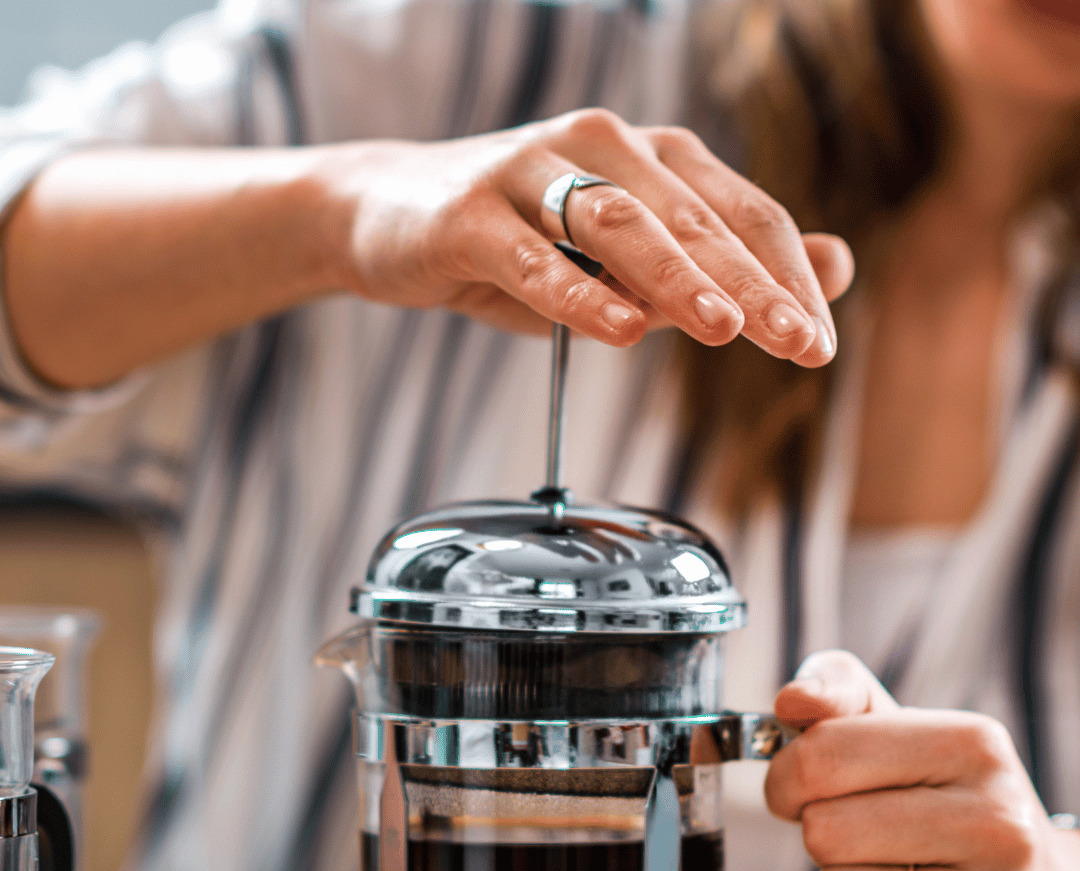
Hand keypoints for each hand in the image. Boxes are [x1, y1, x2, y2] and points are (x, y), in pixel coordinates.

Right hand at [328, 108, 853, 363]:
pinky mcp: (472, 212)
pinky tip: (620, 329)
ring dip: (676, 278)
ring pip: (620, 224)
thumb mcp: (629, 260)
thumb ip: (721, 265)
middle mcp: (603, 146)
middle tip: (798, 346)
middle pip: (693, 219)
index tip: (820, 344)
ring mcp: (533, 171)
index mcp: (653, 156)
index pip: (743, 213)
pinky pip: (533, 257)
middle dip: (752, 286)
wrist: (394, 214)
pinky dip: (578, 293)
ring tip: (722, 329)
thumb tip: (832, 267)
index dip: (788, 277)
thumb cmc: (521, 242)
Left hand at [764, 650, 1079, 870]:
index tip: (804, 791)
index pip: (824, 755)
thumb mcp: (908, 737)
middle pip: (824, 831)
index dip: (788, 779)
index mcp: (975, 747)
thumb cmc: (953, 816)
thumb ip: (841, 695)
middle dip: (823, 842)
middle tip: (866, 846)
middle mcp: (999, 823)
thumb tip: (793, 699)